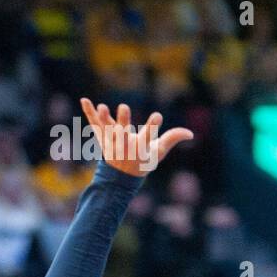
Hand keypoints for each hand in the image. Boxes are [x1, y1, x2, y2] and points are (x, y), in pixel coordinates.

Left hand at [79, 98, 193, 176]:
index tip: (158, 116)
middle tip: (124, 107)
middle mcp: (124, 146)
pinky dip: (88, 113)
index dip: (153, 126)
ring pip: (105, 129)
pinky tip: (85, 100)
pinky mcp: (101, 137)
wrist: (120, 177)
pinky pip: (93, 124)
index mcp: (140, 149)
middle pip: (122, 132)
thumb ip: (172, 139)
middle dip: (123, 120)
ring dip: (103, 118)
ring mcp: (110, 142)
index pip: (148, 136)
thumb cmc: (143, 161)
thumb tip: (191, 133)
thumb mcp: (158, 152)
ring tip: (101, 107)